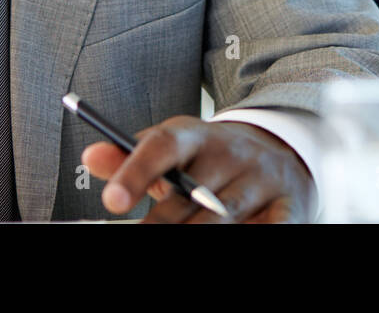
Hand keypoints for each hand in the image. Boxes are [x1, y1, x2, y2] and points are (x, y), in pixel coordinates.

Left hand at [81, 116, 316, 222]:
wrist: (281, 150)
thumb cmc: (210, 159)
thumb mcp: (173, 149)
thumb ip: (129, 156)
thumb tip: (89, 156)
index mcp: (196, 135)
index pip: (162, 146)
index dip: (136, 171)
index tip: (112, 202)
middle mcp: (231, 152)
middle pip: (190, 195)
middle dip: (161, 224)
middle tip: (136, 237)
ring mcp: (262, 178)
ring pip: (222, 217)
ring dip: (197, 234)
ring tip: (172, 243)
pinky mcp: (288, 205)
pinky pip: (271, 227)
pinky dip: (249, 233)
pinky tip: (230, 238)